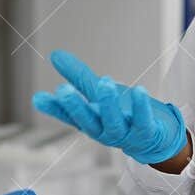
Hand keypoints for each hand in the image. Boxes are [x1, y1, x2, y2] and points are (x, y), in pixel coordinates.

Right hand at [31, 50, 187, 165]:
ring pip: (113, 122)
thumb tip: (55, 55)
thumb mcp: (98, 94)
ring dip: (108, 104)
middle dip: (75, 106)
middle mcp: (103, 131)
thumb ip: (78, 77)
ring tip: (105, 82)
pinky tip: (139, 90)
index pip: (68, 115)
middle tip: (63, 90)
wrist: (155, 139)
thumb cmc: (123, 115)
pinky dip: (141, 107)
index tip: (38, 97)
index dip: (54, 108)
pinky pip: (143, 122)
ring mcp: (124, 135)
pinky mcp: (146, 134)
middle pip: (87, 121)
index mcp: (90, 121)